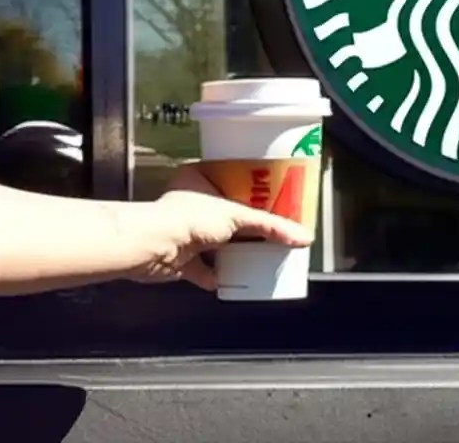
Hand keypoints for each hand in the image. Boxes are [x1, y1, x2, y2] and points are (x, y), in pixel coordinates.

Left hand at [118, 166, 313, 290]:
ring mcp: (185, 233)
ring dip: (234, 252)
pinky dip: (218, 276)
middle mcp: (191, 204)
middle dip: (247, 226)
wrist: (154, 248)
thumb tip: (304, 237)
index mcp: (200, 179)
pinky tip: (235, 280)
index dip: (253, 188)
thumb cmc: (188, 218)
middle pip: (228, 215)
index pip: (233, 179)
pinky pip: (204, 270)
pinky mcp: (181, 260)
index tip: (274, 196)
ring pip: (217, 243)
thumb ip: (272, 226)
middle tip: (273, 231)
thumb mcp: (238, 215)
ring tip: (261, 256)